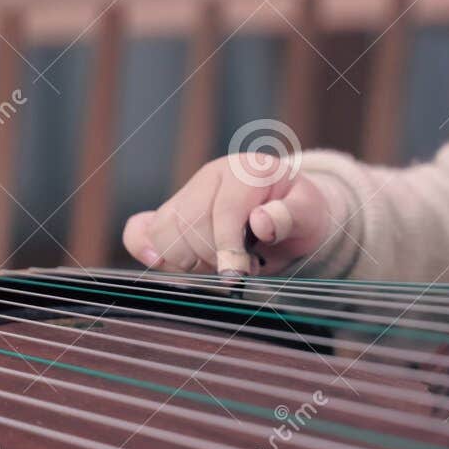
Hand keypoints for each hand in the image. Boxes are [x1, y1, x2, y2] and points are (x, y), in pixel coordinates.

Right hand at [121, 154, 336, 275]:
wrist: (289, 209)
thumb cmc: (299, 212)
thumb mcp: (309, 213)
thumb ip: (290, 216)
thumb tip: (260, 222)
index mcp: (246, 170)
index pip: (224, 211)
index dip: (227, 248)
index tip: (235, 278)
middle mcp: (212, 176)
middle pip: (189, 224)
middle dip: (210, 258)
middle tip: (238, 269)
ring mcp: (188, 193)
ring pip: (164, 232)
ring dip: (186, 261)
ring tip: (216, 264)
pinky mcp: (170, 213)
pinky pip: (139, 230)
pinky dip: (146, 249)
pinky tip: (161, 263)